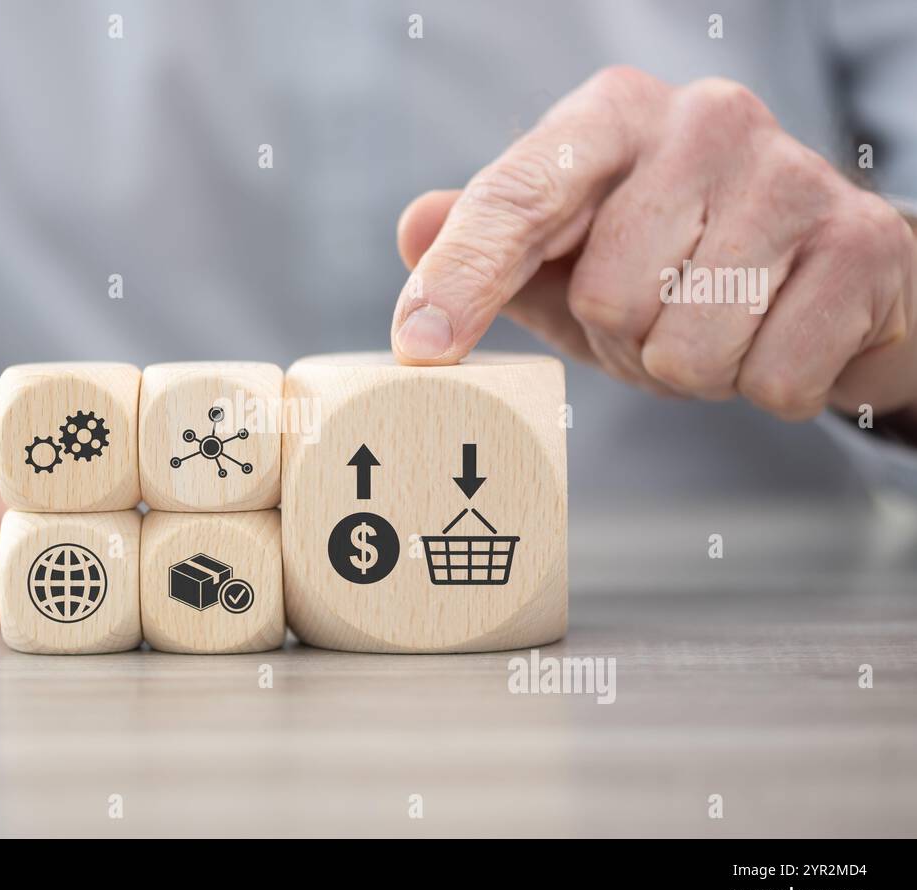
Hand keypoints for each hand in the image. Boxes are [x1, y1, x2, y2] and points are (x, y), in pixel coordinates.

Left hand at [392, 67, 916, 421]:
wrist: (830, 276)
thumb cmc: (679, 266)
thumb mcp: (571, 257)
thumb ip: (492, 245)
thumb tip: (413, 226)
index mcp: (613, 116)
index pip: (518, 198)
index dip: (464, 276)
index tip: (420, 346)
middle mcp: (705, 120)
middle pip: (606, 298)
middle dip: (625, 339)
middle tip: (662, 314)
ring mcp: (793, 176)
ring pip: (687, 348)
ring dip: (693, 369)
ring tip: (721, 324)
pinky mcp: (864, 245)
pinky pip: (771, 378)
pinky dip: (767, 387)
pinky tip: (780, 336)